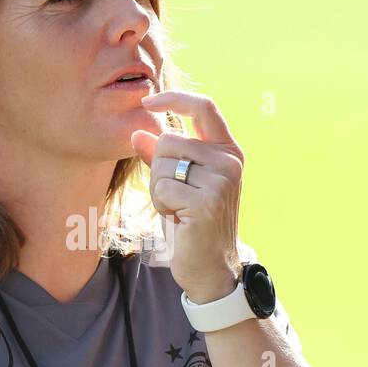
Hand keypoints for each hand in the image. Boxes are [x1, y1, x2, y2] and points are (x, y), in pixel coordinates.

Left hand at [130, 90, 244, 302]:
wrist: (211, 267)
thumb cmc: (192, 223)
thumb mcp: (178, 184)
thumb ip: (161, 157)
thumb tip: (138, 133)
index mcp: (227, 150)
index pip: (203, 106)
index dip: (173, 98)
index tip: (147, 101)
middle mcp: (229, 161)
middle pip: (169, 140)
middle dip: (158, 169)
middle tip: (174, 197)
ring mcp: (222, 181)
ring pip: (162, 164)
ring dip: (159, 190)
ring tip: (178, 210)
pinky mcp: (207, 202)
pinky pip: (162, 189)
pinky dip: (161, 206)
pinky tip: (179, 220)